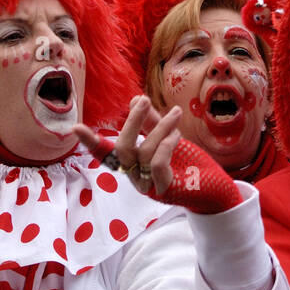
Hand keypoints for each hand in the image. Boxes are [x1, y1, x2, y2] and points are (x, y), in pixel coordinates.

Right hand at [73, 95, 242, 214]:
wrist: (214, 189)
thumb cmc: (190, 164)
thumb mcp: (168, 139)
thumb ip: (152, 123)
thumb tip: (136, 100)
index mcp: (133, 164)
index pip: (107, 154)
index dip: (91, 142)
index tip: (74, 128)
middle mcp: (135, 177)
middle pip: (122, 148)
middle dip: (132, 121)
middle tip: (142, 99)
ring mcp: (149, 185)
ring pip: (143, 152)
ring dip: (160, 128)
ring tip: (175, 113)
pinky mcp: (164, 190)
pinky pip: (157, 164)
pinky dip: (166, 145)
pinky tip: (177, 136)